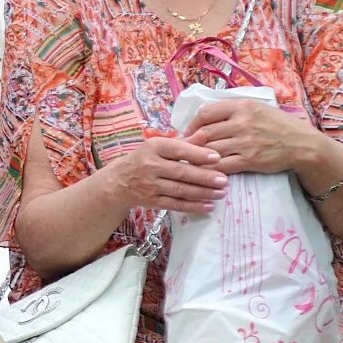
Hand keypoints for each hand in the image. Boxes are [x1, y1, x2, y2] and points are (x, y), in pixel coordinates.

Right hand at [106, 135, 227, 214]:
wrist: (118, 181)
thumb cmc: (144, 159)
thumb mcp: (159, 146)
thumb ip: (184, 142)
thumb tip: (206, 135)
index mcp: (153, 147)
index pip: (178, 150)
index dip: (197, 154)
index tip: (217, 157)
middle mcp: (150, 166)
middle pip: (181, 172)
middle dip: (204, 177)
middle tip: (224, 180)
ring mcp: (150, 185)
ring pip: (180, 190)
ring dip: (202, 193)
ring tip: (221, 193)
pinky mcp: (151, 201)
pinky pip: (175, 204)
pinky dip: (192, 206)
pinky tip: (208, 206)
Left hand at [182, 98, 319, 175]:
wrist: (304, 145)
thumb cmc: (280, 125)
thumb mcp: (258, 108)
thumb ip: (234, 110)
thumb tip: (206, 117)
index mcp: (242, 106)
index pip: (206, 113)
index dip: (192, 124)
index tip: (188, 132)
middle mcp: (242, 122)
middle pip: (204, 133)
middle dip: (190, 143)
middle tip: (183, 150)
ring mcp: (245, 142)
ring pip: (209, 150)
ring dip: (196, 157)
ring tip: (190, 161)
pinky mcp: (249, 160)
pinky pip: (221, 165)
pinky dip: (209, 169)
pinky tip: (204, 171)